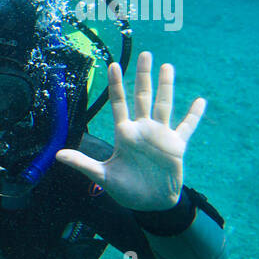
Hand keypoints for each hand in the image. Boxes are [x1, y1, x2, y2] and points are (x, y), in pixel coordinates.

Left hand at [54, 51, 205, 210]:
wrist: (150, 204)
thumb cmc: (125, 190)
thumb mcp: (103, 175)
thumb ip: (83, 164)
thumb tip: (58, 156)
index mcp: (124, 134)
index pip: (118, 103)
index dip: (116, 84)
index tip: (112, 65)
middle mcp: (142, 130)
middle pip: (142, 97)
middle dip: (143, 76)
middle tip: (146, 54)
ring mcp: (160, 135)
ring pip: (164, 105)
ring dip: (166, 86)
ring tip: (167, 67)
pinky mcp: (176, 145)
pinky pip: (187, 127)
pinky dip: (194, 115)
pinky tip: (200, 101)